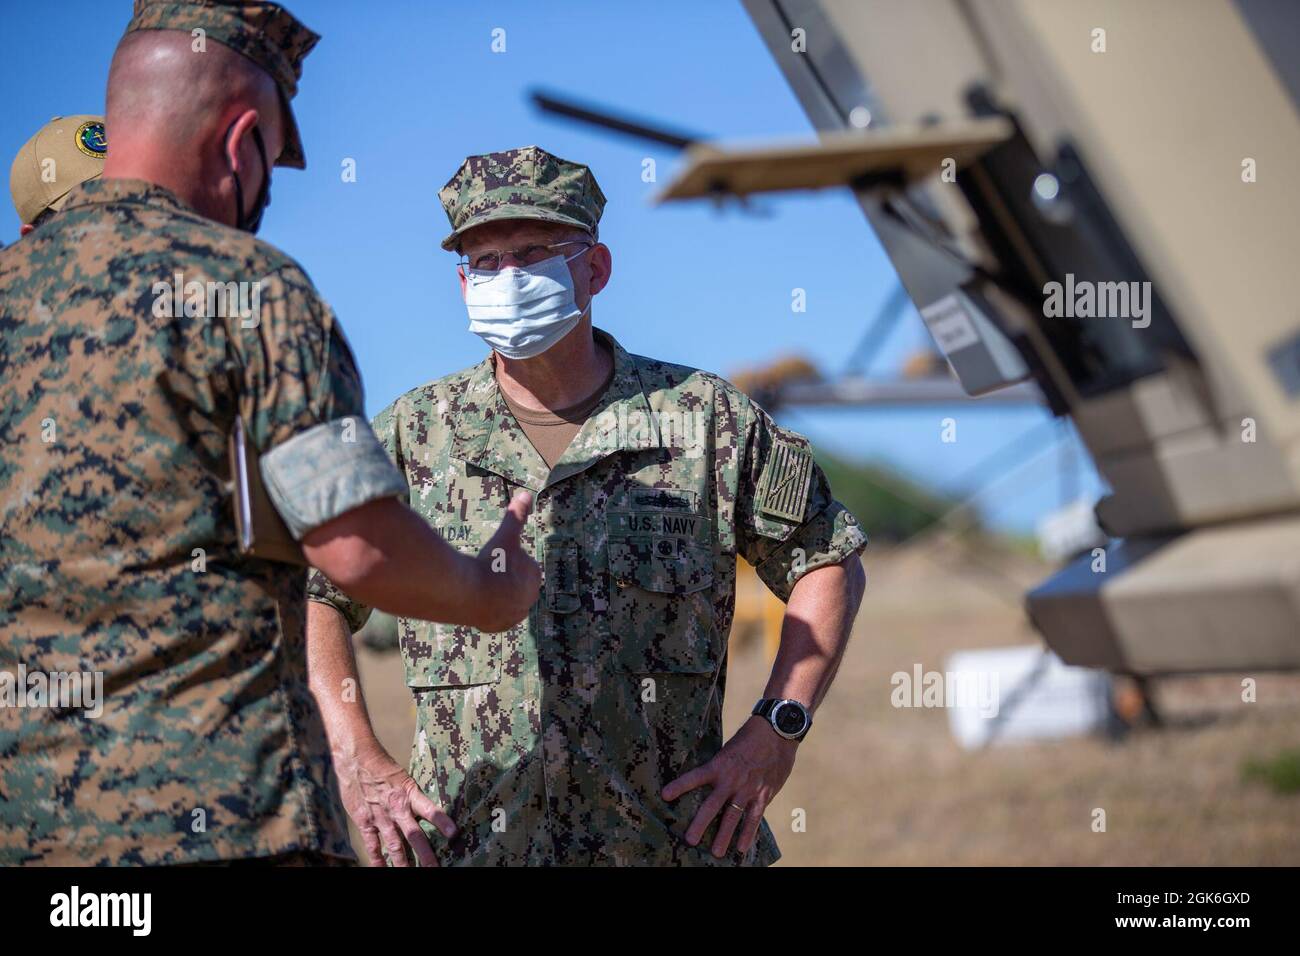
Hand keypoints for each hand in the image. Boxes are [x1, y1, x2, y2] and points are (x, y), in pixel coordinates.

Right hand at [335, 739, 454, 866]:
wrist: (357, 759)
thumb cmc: (383, 767)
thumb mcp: (404, 778)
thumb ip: (413, 796)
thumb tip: (426, 810)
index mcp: (409, 794)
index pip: (429, 809)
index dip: (442, 822)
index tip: (454, 834)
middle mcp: (397, 808)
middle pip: (414, 835)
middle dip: (425, 854)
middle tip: (435, 868)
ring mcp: (380, 817)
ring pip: (395, 845)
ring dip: (403, 863)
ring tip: (410, 874)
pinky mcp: (365, 822)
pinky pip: (372, 845)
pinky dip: (377, 860)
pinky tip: (382, 869)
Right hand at [470, 490, 541, 631]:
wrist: (472, 596)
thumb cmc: (492, 564)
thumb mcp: (505, 537)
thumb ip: (516, 516)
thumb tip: (526, 494)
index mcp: (534, 577)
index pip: (524, 565)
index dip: (507, 560)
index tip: (495, 557)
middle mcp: (528, 599)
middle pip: (514, 584)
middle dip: (502, 578)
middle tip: (486, 570)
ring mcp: (513, 616)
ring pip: (505, 601)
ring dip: (495, 595)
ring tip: (480, 585)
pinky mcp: (498, 626)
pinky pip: (494, 617)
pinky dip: (487, 610)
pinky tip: (477, 602)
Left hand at [662, 714, 797, 858]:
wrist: (778, 731)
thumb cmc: (751, 737)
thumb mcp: (730, 748)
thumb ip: (721, 765)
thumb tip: (710, 776)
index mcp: (720, 765)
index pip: (695, 777)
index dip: (680, 786)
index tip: (665, 795)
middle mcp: (731, 780)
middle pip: (711, 806)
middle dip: (700, 824)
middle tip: (690, 840)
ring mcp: (748, 789)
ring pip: (732, 817)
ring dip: (724, 836)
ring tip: (716, 853)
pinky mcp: (763, 795)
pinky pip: (754, 818)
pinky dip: (748, 834)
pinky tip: (741, 848)